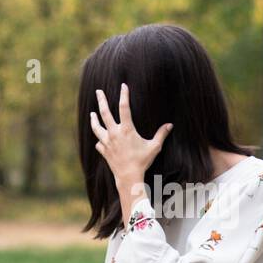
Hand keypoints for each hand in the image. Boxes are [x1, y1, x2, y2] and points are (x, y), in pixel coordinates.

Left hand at [89, 83, 170, 197]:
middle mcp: (114, 133)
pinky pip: (99, 144)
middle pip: (104, 113)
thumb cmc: (142, 161)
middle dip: (101, 100)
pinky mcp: (104, 151)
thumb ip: (161, 134)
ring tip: (92, 114)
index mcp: (126, 129)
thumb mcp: (154, 147)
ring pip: (97, 127)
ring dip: (94, 119)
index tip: (123, 86)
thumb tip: (170, 125)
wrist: (128, 176)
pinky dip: (100, 141)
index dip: (124, 95)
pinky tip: (100, 141)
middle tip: (98, 91)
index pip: (124, 107)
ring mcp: (107, 142)